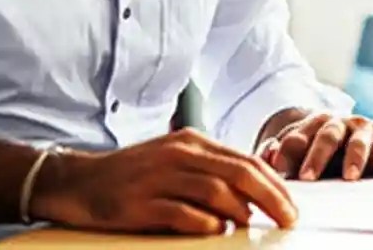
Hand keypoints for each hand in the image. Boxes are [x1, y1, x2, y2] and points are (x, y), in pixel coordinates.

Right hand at [29, 128, 296, 234]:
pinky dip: (205, 222)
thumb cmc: (134, 174)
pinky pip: (183, 213)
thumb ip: (211, 170)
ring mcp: (160, 178)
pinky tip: (216, 229)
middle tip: (289, 218)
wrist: (80, 180)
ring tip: (251, 225)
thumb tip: (253, 194)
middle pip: (239, 173)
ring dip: (241, 211)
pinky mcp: (141, 203)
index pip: (245, 160)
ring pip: (216, 191)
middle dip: (271, 197)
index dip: (274, 183)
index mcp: (192, 142)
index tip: (292, 204)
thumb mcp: (175, 160)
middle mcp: (179, 155)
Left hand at [255, 111, 372, 181]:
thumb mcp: (294, 149)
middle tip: (308, 177)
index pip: (296, 138)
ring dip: (353, 159)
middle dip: (316, 157)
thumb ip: (276, 153)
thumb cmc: (314, 149)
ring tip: (349, 177)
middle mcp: (336, 123)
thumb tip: (269, 155)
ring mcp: (360, 131)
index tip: (281, 172)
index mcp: (310, 124)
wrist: (343, 136)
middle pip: (325, 138)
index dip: (287, 154)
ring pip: (357, 143)